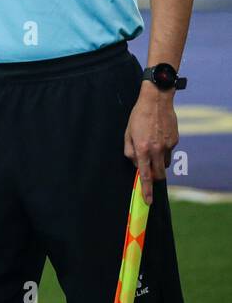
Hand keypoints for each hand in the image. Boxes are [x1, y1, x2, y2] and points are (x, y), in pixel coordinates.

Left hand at [125, 81, 179, 204]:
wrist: (156, 100)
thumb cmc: (138, 116)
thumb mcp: (127, 133)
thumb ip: (129, 151)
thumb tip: (135, 164)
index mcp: (143, 149)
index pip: (145, 175)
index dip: (146, 190)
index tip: (148, 201)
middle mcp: (157, 150)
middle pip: (159, 175)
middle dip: (154, 178)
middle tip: (148, 173)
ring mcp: (168, 145)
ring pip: (164, 164)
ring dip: (158, 162)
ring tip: (151, 147)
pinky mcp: (175, 140)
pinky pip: (169, 151)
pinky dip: (163, 150)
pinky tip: (157, 136)